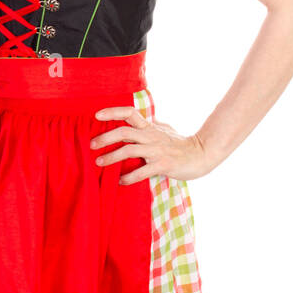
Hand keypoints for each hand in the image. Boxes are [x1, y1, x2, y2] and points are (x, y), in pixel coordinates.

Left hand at [91, 104, 213, 182]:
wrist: (201, 155)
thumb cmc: (180, 143)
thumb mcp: (163, 130)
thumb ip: (149, 125)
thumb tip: (135, 119)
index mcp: (150, 127)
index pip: (129, 112)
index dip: (112, 111)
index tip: (96, 115)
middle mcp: (151, 136)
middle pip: (124, 132)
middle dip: (105, 138)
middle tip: (91, 145)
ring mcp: (157, 151)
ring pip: (129, 150)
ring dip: (111, 157)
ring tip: (99, 162)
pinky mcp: (163, 165)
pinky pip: (141, 171)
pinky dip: (128, 177)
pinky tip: (120, 181)